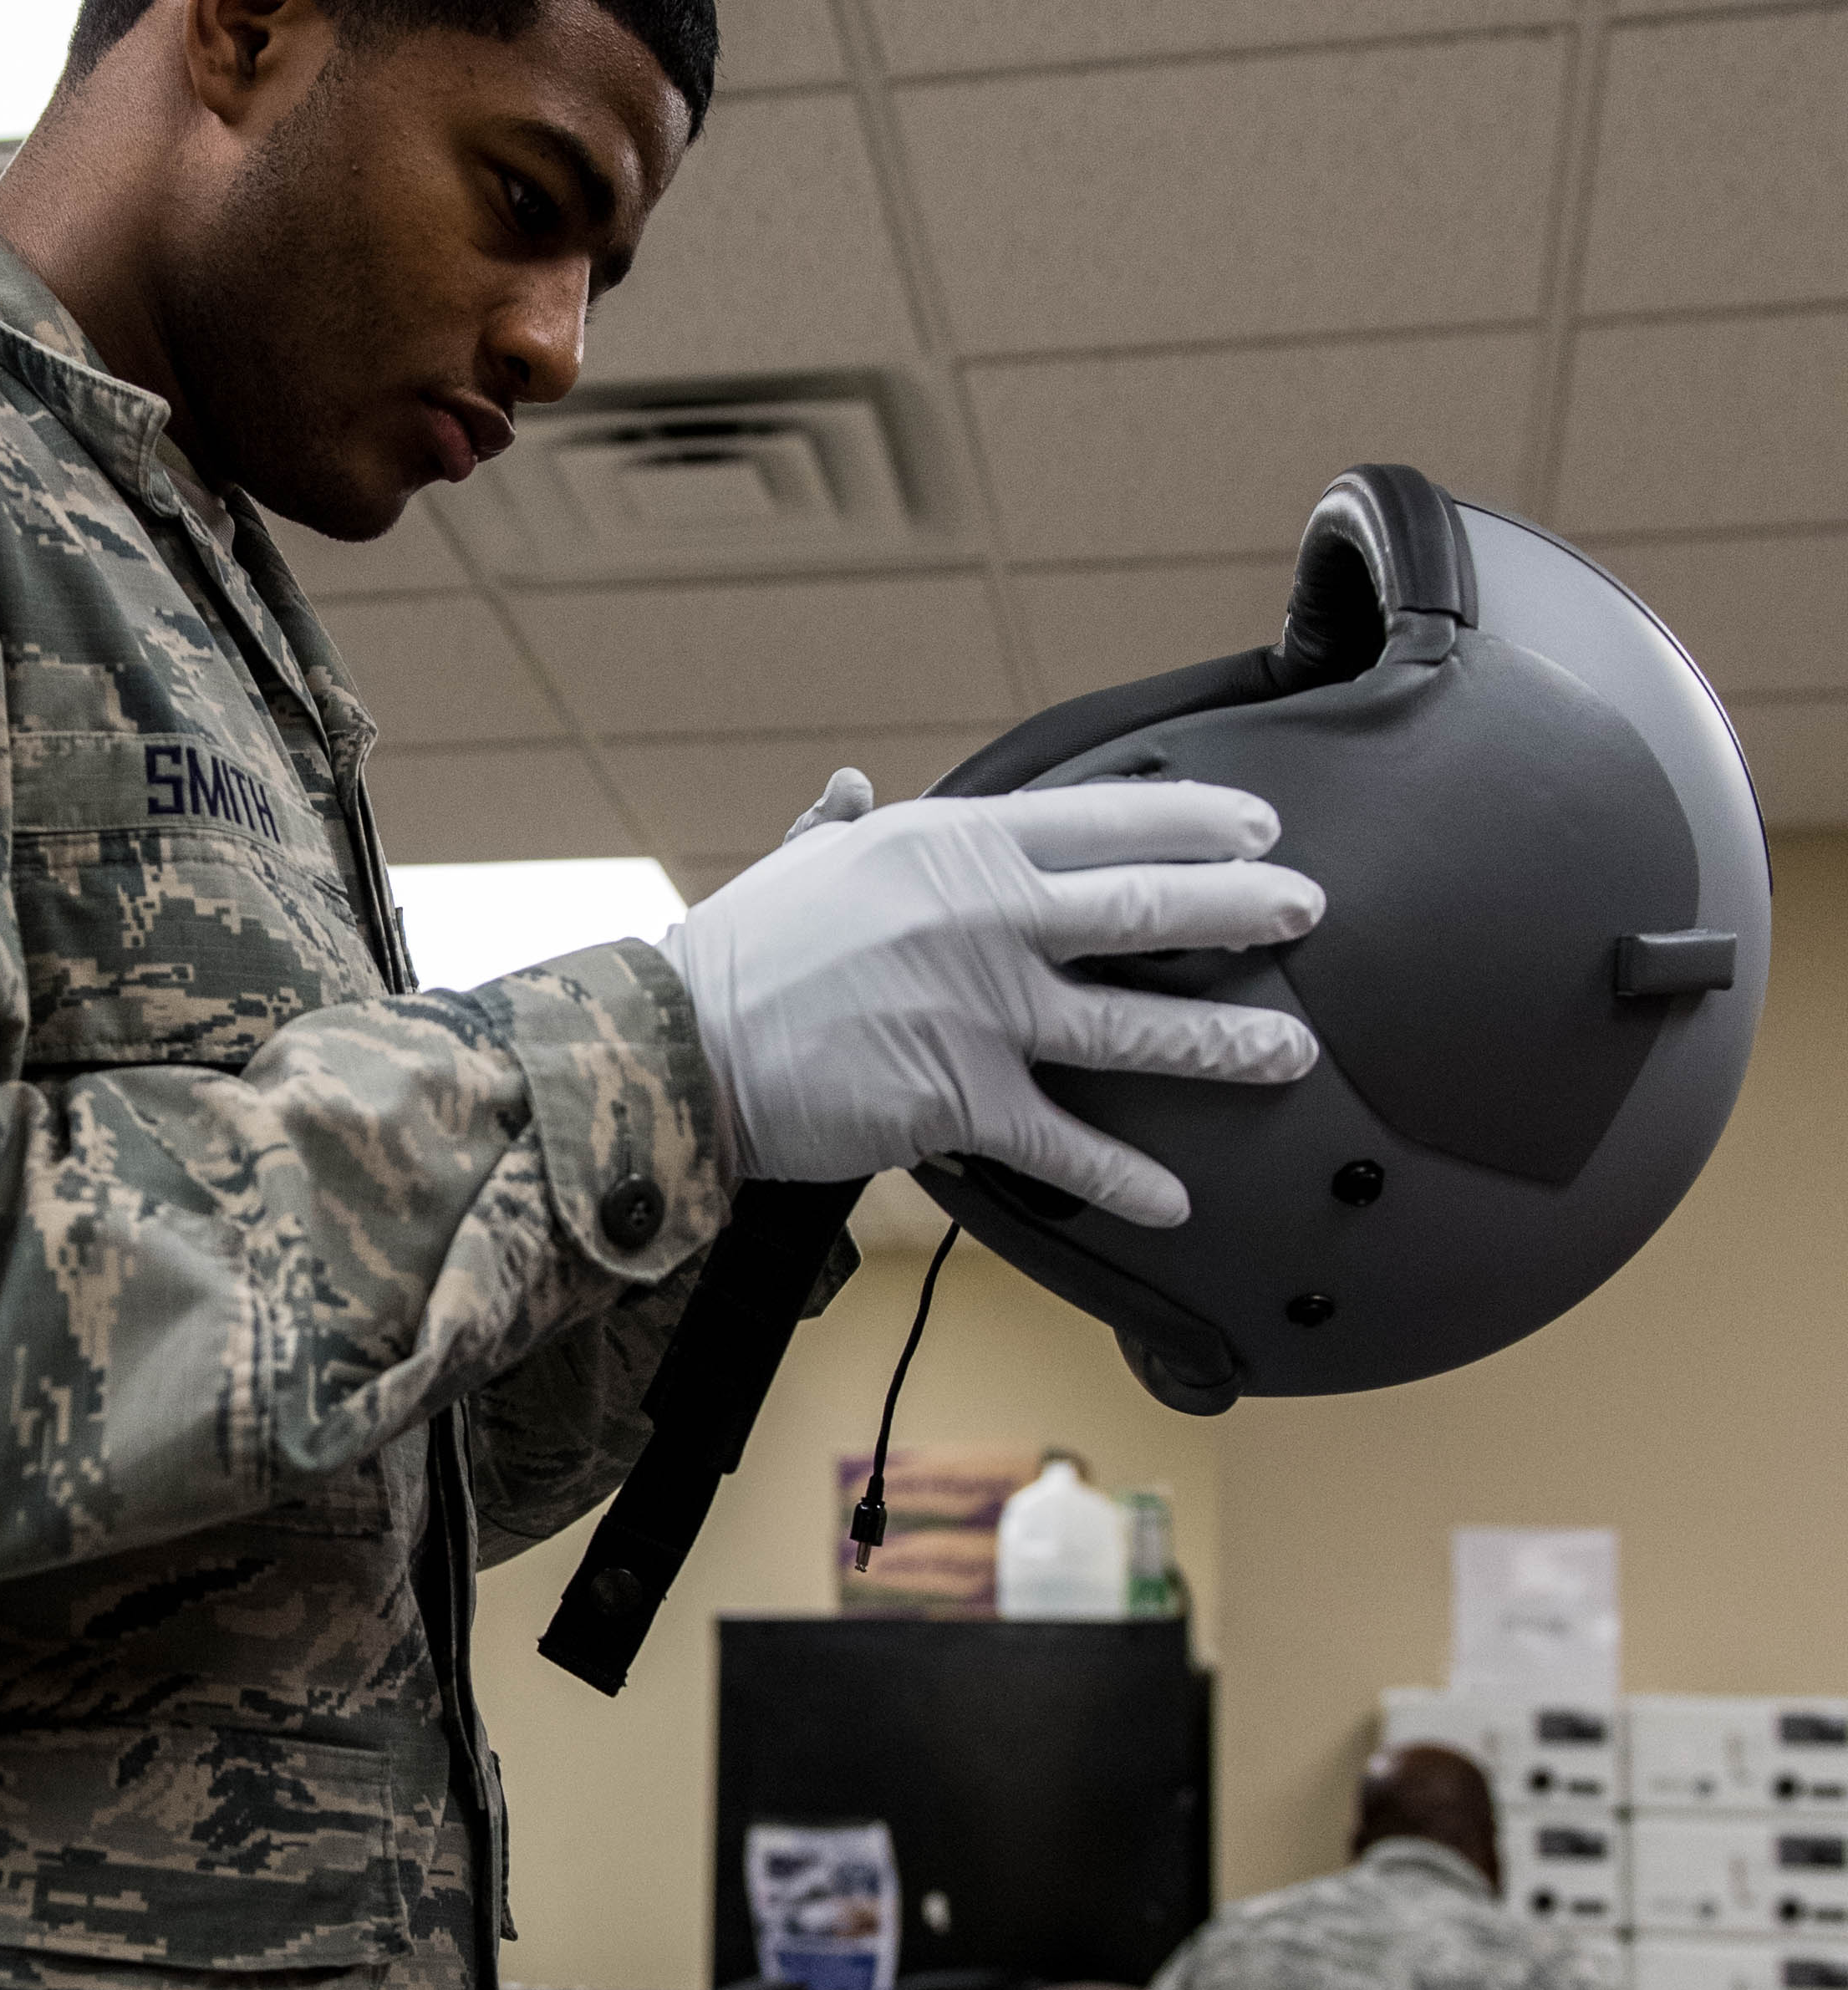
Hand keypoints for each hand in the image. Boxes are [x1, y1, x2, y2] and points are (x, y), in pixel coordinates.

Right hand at [667, 781, 1323, 1226]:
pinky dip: (1125, 1178)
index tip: (1258, 829)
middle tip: (1308, 914)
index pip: (1106, 819)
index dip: (1197, 822)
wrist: (681, 1046)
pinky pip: (1068, 1143)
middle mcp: (986, 916)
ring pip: (1137, 1023)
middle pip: (1149, 909)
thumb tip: (843, 789)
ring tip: (1293, 1052)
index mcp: (955, 844)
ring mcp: (984, 1009)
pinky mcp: (962, 1098)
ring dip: (1227, 1041)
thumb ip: (838, 827)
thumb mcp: (801, 865)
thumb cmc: (736, 953)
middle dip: (1244, 912)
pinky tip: (1177, 1200)